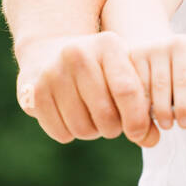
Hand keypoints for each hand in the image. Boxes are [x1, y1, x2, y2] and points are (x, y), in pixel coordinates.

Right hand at [14, 32, 185, 147]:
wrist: (49, 51)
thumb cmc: (98, 69)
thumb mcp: (123, 73)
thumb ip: (142, 106)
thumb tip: (152, 140)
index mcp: (107, 45)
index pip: (126, 90)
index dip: (137, 119)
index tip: (139, 133)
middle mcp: (77, 54)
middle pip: (105, 114)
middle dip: (114, 128)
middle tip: (112, 124)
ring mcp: (52, 72)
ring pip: (83, 128)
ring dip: (92, 132)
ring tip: (91, 118)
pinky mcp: (33, 92)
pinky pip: (61, 133)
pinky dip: (70, 133)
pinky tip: (71, 117)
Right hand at [123, 33, 185, 139]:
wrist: (155, 46)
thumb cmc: (182, 68)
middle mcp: (180, 44)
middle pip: (184, 80)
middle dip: (184, 107)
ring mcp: (157, 48)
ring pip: (160, 85)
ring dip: (163, 109)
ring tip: (167, 124)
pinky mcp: (137, 55)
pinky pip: (140, 85)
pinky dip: (144, 104)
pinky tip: (148, 115)